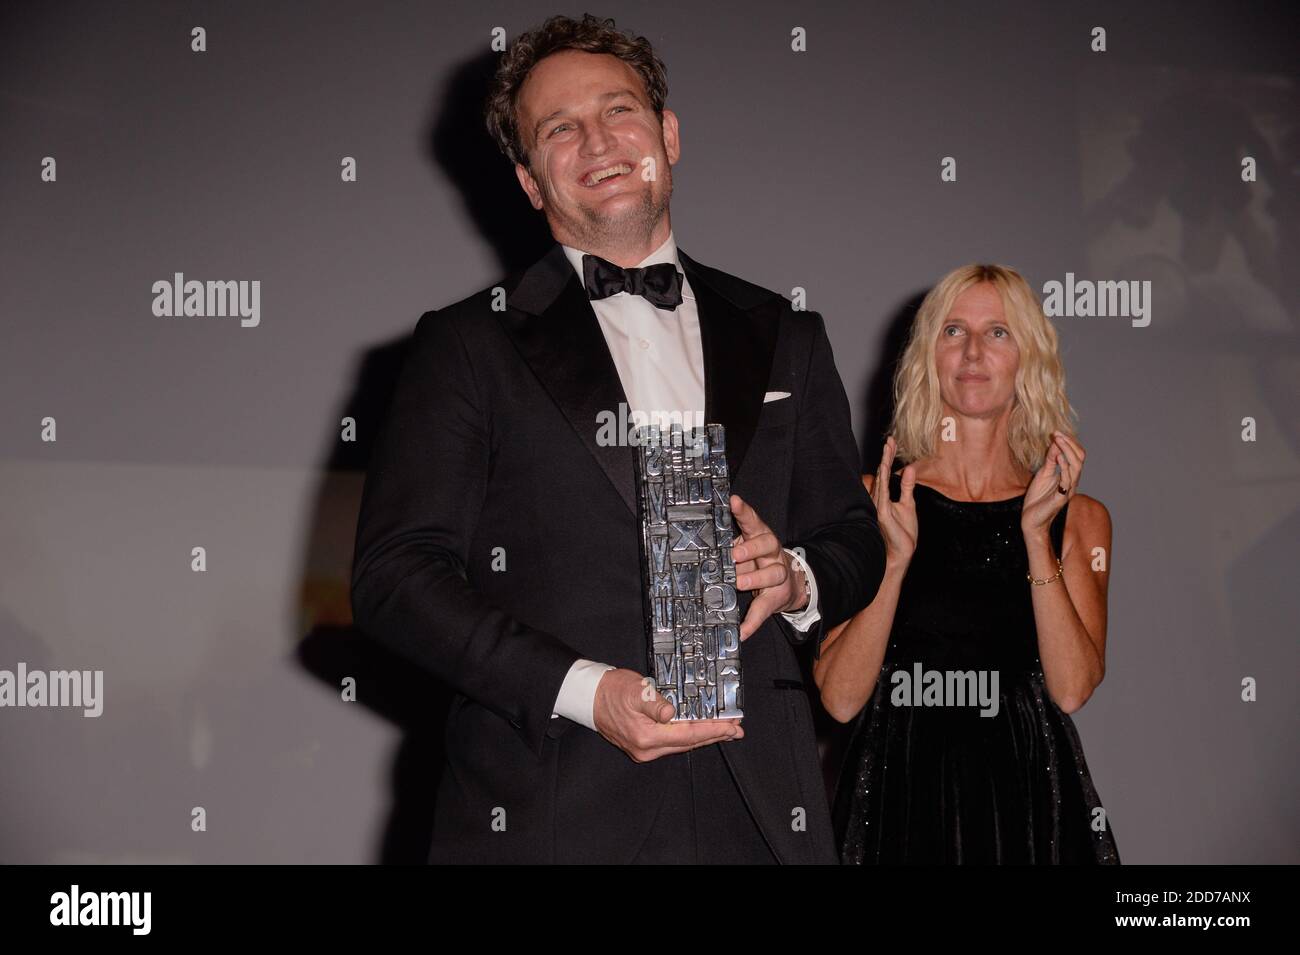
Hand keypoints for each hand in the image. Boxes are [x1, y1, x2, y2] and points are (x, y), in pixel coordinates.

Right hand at [592, 668, 742, 761]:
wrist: (589, 696)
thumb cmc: (612, 690)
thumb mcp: (635, 691)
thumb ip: (655, 704)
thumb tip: (671, 714)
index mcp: (646, 737)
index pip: (688, 735)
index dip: (713, 730)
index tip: (732, 727)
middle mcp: (647, 749)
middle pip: (689, 744)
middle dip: (714, 736)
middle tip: (736, 730)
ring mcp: (644, 750)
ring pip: (682, 745)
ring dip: (704, 736)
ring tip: (724, 731)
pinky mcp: (643, 745)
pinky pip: (672, 743)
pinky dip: (689, 736)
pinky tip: (700, 731)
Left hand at [730, 494, 803, 639]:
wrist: (788, 584)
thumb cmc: (756, 562)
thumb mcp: (745, 548)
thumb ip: (729, 544)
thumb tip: (699, 543)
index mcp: (759, 537)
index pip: (753, 520)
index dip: (744, 511)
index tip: (733, 501)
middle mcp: (771, 552)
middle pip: (767, 544)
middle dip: (750, 548)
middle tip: (734, 555)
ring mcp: (777, 573)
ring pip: (773, 573)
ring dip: (755, 578)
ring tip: (739, 583)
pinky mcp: (776, 597)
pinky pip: (764, 610)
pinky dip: (752, 622)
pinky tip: (742, 631)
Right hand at [875, 436, 917, 566]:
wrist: (902, 553)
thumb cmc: (903, 532)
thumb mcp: (909, 504)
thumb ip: (908, 487)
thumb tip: (910, 468)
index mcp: (885, 496)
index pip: (886, 472)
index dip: (889, 456)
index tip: (892, 441)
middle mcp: (879, 498)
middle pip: (882, 472)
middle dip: (886, 455)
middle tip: (890, 439)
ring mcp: (879, 505)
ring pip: (881, 479)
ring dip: (884, 463)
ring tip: (887, 448)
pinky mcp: (882, 513)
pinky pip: (882, 493)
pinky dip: (883, 480)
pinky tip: (884, 468)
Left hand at [1021, 431, 1084, 537]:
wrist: (1031, 520)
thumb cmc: (1037, 499)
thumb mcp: (1043, 474)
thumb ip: (1051, 460)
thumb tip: (1056, 442)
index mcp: (1069, 476)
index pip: (1077, 456)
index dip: (1069, 443)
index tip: (1056, 432)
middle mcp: (1072, 482)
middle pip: (1080, 458)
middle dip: (1070, 443)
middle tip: (1057, 433)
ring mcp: (1068, 490)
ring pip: (1076, 467)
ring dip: (1067, 450)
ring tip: (1058, 439)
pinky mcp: (1061, 498)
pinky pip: (1067, 481)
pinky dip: (1064, 467)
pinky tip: (1059, 457)